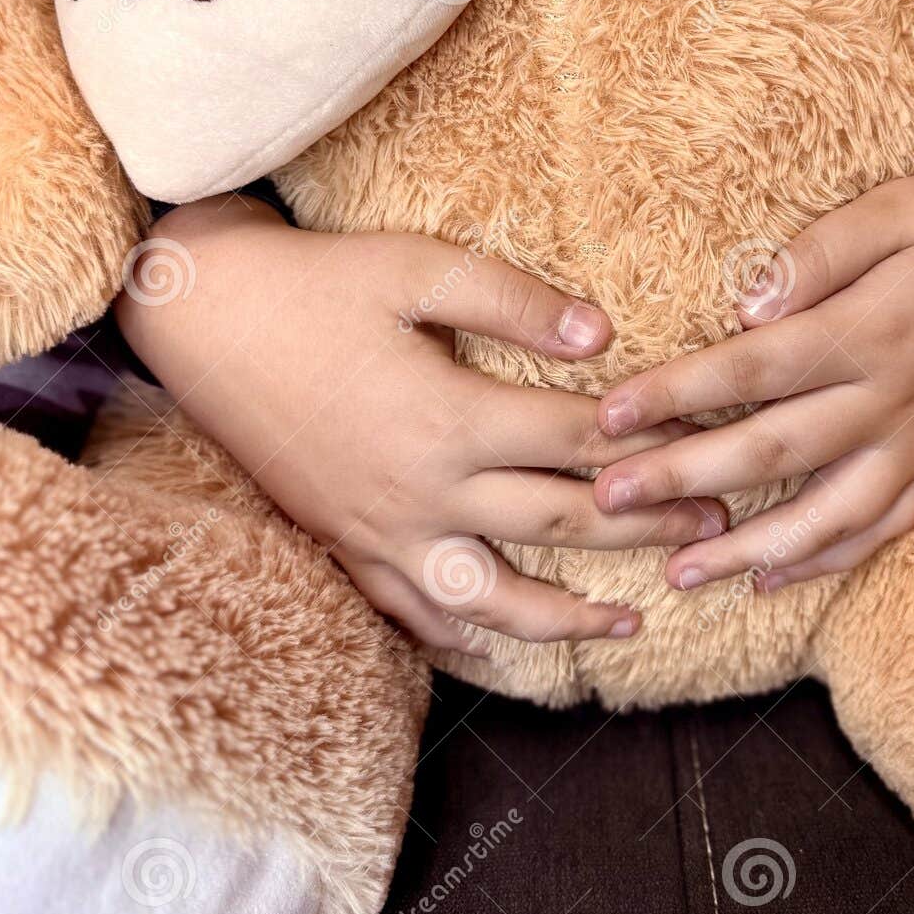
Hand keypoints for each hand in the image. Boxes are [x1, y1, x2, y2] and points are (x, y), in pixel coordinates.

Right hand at [116, 197, 725, 652]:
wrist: (198, 322)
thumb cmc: (313, 285)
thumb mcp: (415, 268)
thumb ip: (512, 302)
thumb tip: (602, 335)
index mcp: (451, 417)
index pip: (582, 440)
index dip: (655, 440)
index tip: (712, 438)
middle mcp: (426, 491)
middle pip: (563, 523)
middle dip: (647, 526)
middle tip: (716, 528)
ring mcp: (383, 531)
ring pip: (495, 597)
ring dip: (570, 615)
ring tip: (632, 621)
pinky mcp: (347, 546)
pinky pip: (413, 613)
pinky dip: (465, 636)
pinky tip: (502, 646)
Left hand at [592, 146, 913, 589]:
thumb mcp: (892, 209)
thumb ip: (815, 256)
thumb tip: (742, 306)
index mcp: (867, 330)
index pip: (750, 371)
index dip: (675, 395)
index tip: (607, 416)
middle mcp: (890, 398)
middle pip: (772, 453)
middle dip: (683, 481)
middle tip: (607, 503)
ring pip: (826, 515)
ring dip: (748, 550)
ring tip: (678, 574)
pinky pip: (882, 528)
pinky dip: (826, 562)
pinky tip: (769, 579)